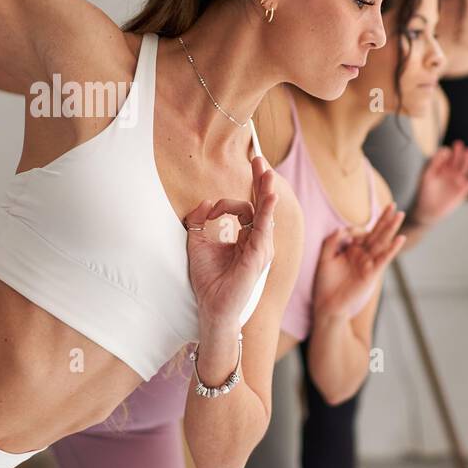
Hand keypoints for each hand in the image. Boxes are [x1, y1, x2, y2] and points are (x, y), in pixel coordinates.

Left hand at [184, 154, 277, 332]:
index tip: (210, 210)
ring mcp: (261, 248)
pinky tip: (269, 196)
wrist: (213, 308)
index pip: (245, 209)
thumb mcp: (198, 244)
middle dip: (260, 181)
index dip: (227, 203)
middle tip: (258, 159)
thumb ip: (200, 222)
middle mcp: (258, 241)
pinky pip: (264, 228)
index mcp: (246, 238)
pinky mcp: (258, 255)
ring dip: (265, 189)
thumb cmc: (209, 281)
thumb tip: (206, 202)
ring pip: (265, 212)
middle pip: (262, 205)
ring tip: (264, 169)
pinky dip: (267, 210)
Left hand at [312, 203, 406, 320]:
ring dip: (391, 228)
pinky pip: (384, 258)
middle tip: (393, 204)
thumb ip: (332, 241)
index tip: (344, 233)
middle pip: (376, 233)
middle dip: (384, 219)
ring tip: (400, 214)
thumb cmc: (325, 284)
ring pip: (382, 242)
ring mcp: (369, 263)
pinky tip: (400, 238)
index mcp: (353, 250)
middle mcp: (363, 255)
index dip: (355, 228)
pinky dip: (392, 249)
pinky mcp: (372, 273)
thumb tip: (342, 228)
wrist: (327, 305)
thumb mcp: (324, 258)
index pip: (360, 232)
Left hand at [411, 141, 467, 225]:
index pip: (446, 156)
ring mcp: (458, 181)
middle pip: (456, 159)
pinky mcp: (464, 189)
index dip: (447, 152)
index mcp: (440, 168)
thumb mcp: (427, 175)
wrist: (428, 211)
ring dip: (467, 159)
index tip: (446, 151)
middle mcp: (450, 173)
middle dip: (458, 152)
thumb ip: (434, 162)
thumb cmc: (424, 193)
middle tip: (458, 144)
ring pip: (465, 167)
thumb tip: (445, 149)